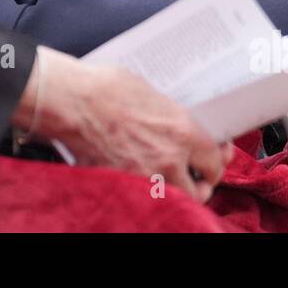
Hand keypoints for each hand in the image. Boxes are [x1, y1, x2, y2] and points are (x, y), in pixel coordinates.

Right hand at [16, 49, 228, 202]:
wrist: (70, 100)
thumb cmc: (105, 87)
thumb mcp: (150, 92)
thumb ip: (170, 115)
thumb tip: (175, 123)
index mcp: (181, 131)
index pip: (214, 159)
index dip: (217, 161)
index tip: (215, 160)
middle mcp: (169, 159)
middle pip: (200, 190)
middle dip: (201, 187)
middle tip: (198, 180)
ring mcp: (143, 176)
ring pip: (173, 200)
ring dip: (175, 194)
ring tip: (172, 187)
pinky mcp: (120, 185)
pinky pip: (142, 198)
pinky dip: (144, 194)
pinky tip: (141, 182)